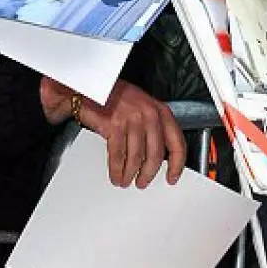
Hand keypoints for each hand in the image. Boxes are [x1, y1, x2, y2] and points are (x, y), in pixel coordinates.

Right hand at [41, 79, 186, 188]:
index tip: (173, 177)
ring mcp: (132, 119)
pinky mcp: (115, 125)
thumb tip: (158, 154)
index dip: (176, 165)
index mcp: (161, 111)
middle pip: (155, 155)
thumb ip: (154, 127)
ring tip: (126, 181)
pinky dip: (117, 170)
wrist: (89, 85)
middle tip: (143, 182)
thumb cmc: (114, 96)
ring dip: (130, 174)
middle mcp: (149, 115)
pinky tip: (116, 175)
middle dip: (148, 173)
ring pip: (137, 158)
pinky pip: (118, 155)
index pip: (177, 143)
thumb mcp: (143, 107)